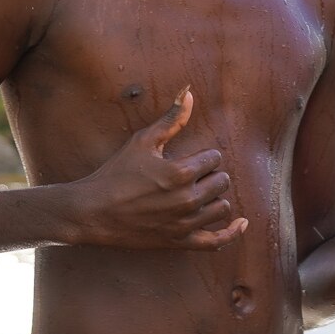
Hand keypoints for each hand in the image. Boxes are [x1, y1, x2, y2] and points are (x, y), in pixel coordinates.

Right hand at [67, 90, 247, 249]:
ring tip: (198, 193)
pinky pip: (216, 241)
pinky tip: (242, 222)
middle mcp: (188, 200)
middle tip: (190, 175)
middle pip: (222, 181)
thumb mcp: (143, 141)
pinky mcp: (180, 241)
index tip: (187, 159)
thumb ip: (171, 118)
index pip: (215, 158)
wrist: (92, 212)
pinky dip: (232, 232)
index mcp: (181, 173)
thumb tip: (189, 92)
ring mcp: (185, 223)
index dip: (203, 156)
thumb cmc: (116, 174)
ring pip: (222, 207)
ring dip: (215, 198)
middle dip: (210, 175)